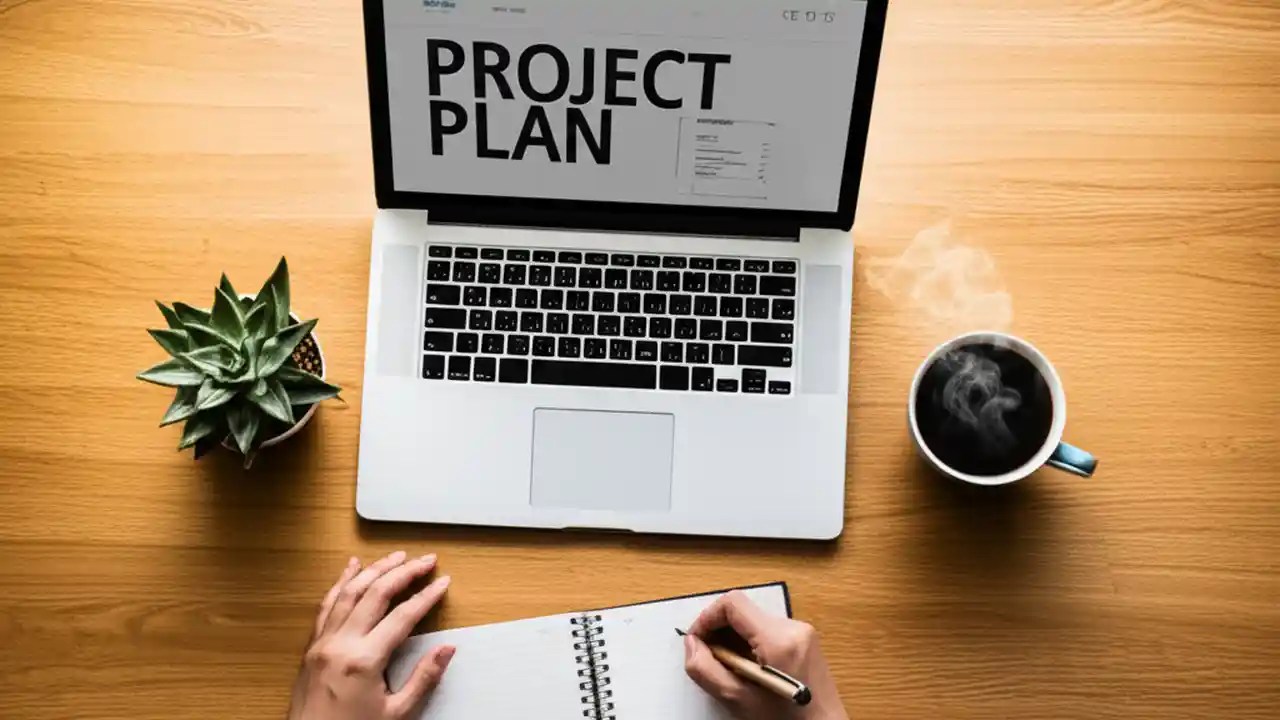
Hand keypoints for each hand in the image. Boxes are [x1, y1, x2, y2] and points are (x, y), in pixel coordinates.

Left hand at [288, 551, 453, 719]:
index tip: (443, 583)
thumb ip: (423, 679)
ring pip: (350, 592)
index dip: (426, 597)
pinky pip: (327, 605)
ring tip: (395, 557)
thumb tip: (446, 651)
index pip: (403, 616)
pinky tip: (351, 568)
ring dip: (375, 570)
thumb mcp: (396, 714)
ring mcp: (323, 642)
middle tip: (425, 561)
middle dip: (404, 572)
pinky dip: (341, 582)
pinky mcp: (312, 647)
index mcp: (364, 660)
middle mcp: (340, 644)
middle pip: (377, 593)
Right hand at [683, 591, 847, 719]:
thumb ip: (706, 670)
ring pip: (753, 621)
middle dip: (719, 632)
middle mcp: (794, 627)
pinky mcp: (805, 640)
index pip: (733, 603)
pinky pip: (767, 630)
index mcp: (779, 639)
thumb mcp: (740, 700)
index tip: (697, 640)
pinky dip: (750, 644)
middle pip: (743, 612)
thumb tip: (691, 644)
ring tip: (731, 670)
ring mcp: (802, 632)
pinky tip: (749, 669)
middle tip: (711, 660)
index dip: (707, 618)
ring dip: (734, 639)